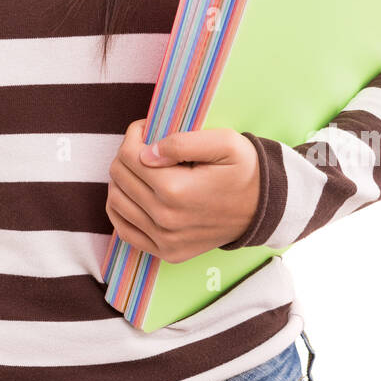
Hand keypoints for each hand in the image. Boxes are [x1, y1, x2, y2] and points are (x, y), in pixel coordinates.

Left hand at [105, 119, 260, 261]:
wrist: (264, 209)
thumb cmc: (244, 171)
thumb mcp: (225, 143)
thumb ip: (183, 142)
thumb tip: (146, 152)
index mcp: (176, 191)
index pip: (129, 156)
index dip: (134, 135)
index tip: (148, 128)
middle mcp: (165, 220)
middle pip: (119, 177)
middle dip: (127, 153)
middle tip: (147, 145)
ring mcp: (164, 240)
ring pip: (116, 202)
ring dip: (121, 179)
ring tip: (142, 167)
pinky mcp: (166, 252)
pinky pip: (125, 231)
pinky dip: (120, 209)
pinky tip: (132, 193)